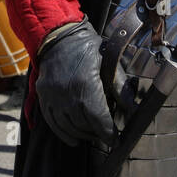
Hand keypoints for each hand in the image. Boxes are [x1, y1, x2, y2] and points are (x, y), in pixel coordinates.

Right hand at [34, 20, 115, 145]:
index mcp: (86, 85)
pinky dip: (63, 134)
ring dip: (82, 135)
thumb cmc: (87, 47)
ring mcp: (53, 97)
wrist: (59, 35)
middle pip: (84, 126)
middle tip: (106, 135)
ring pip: (69, 127)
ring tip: (92, 135)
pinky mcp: (44, 97)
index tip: (117, 140)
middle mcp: (68, 94)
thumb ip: (120, 88)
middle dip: (97, 134)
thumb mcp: (108, 63)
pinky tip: (74, 139)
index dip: (109, 133)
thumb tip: (132, 109)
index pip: (100, 119)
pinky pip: (53, 123)